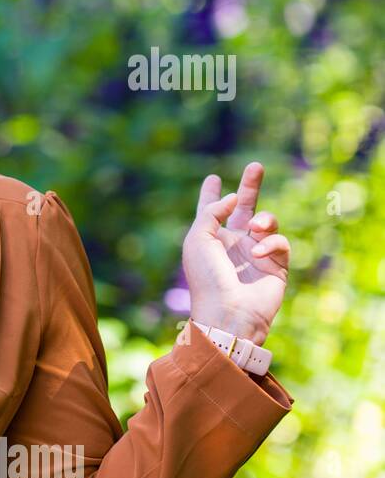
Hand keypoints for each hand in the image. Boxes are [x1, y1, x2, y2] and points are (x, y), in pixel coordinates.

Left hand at [182, 161, 289, 346]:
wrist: (229, 311)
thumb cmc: (206, 276)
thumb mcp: (198, 238)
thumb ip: (212, 212)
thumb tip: (234, 199)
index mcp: (209, 239)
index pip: (211, 213)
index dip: (211, 196)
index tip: (212, 179)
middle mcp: (232, 244)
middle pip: (244, 208)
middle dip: (250, 187)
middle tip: (255, 165)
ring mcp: (255, 254)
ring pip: (267, 222)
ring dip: (265, 219)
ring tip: (256, 227)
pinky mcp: (276, 266)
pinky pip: (279, 242)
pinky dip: (270, 243)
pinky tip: (258, 253)